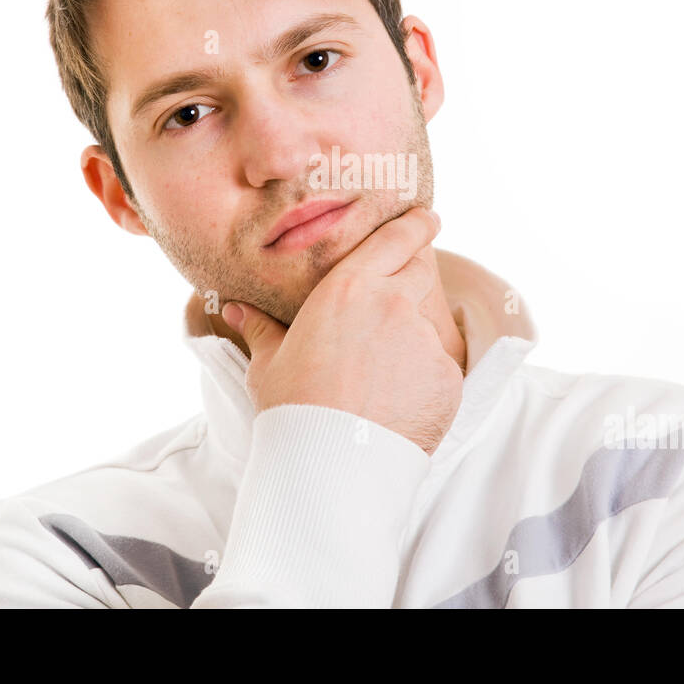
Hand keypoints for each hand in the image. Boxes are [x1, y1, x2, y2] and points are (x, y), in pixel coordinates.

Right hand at [221, 206, 461, 455]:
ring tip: (378, 382)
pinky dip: (422, 383)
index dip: (416, 224)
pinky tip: (394, 406)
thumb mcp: (270, 364)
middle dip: (412, 278)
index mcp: (350, 287)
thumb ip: (261, 329)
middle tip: (394, 304)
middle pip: (419, 272)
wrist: (331, 464)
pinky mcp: (447, 377)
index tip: (427, 219)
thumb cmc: (292, 408)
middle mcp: (394, 303)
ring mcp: (425, 339)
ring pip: (425, 328)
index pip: (397, 238)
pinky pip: (437, 370)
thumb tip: (236, 309)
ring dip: (409, 343)